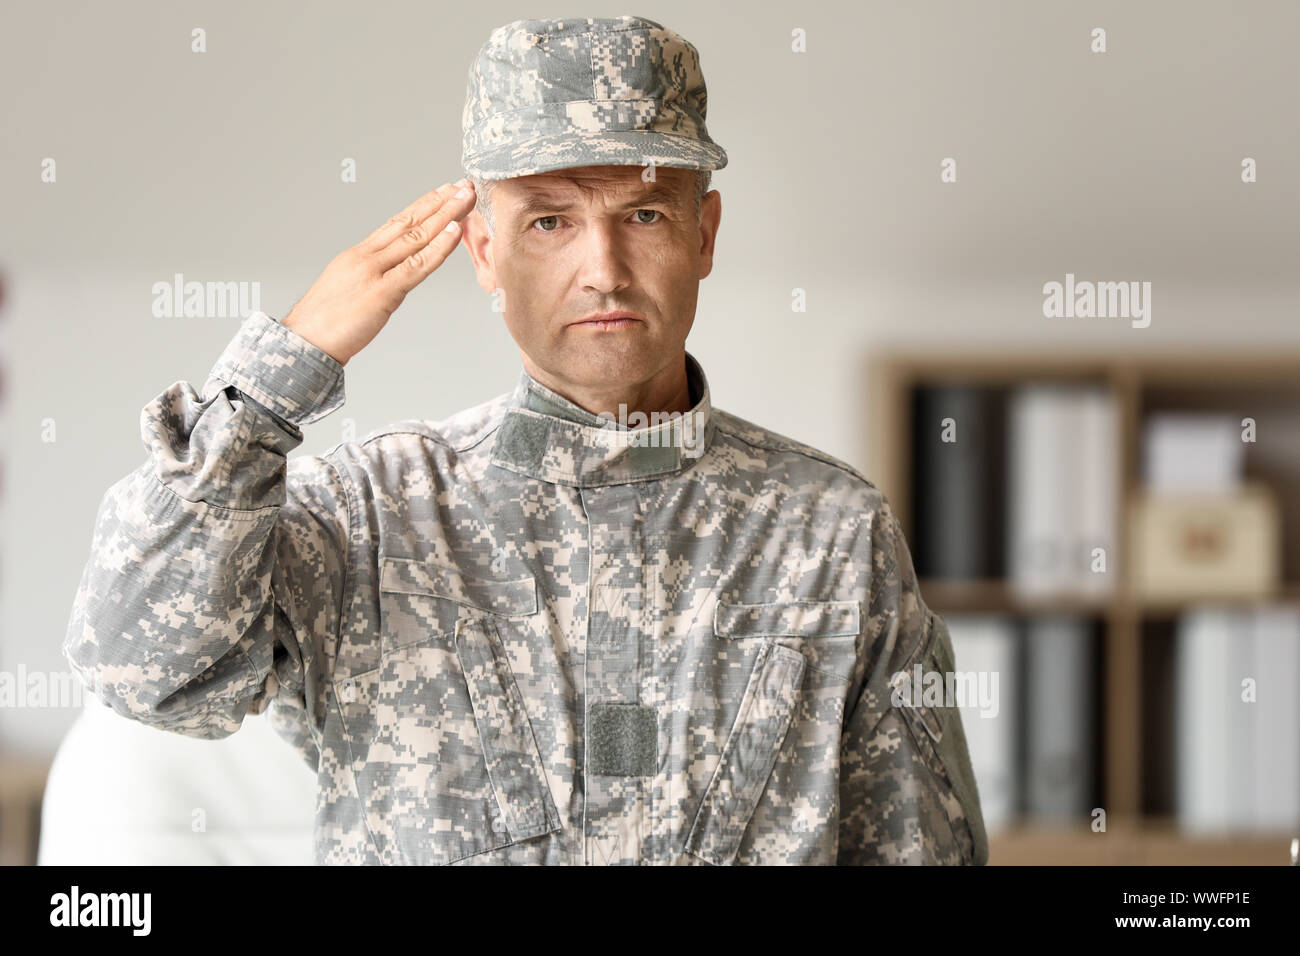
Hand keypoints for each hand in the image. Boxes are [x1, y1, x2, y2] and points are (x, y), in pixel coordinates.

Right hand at [281, 178, 476, 364]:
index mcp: (359, 254)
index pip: (397, 223)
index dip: (423, 206)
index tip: (443, 191)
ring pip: (417, 237)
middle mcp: (367, 256)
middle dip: (440, 202)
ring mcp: (374, 272)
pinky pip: (416, 266)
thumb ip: (374, 276)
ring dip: (446, 215)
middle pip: (410, 222)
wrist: (304, 341)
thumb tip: (394, 273)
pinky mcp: (382, 293)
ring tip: (466, 197)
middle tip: (463, 184)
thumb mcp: (350, 288)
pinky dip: (439, 246)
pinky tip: (455, 230)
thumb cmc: (325, 322)